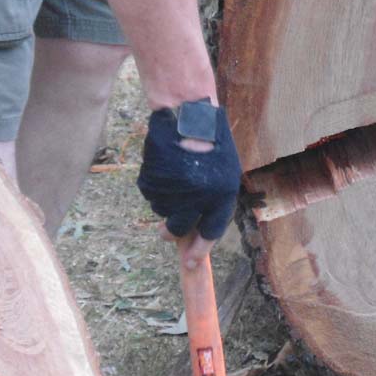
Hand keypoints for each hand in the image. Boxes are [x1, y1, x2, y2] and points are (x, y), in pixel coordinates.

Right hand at [137, 99, 241, 268]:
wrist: (187, 113)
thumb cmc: (210, 141)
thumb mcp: (224, 170)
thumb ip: (214, 198)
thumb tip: (198, 227)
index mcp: (222, 193)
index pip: (212, 230)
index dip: (201, 248)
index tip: (191, 262)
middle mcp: (199, 195)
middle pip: (181, 226)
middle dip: (172, 232)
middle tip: (166, 232)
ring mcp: (175, 188)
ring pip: (163, 209)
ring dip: (166, 200)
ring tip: (175, 174)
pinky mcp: (154, 180)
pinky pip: (151, 194)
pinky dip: (155, 186)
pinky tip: (164, 167)